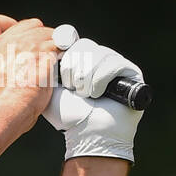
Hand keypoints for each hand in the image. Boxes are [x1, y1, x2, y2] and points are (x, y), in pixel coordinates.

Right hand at [0, 12, 59, 117]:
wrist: (9, 109)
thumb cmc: (1, 101)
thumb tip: (12, 63)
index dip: (6, 23)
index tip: (15, 34)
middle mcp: (7, 41)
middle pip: (30, 23)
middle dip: (38, 36)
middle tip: (39, 56)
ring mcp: (27, 44)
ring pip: (49, 32)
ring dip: (53, 46)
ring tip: (49, 65)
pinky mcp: (46, 50)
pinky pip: (62, 43)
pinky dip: (64, 53)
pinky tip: (58, 66)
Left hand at [43, 24, 143, 161]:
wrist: (88, 133)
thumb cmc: (68, 115)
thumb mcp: (49, 89)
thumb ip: (44, 68)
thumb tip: (44, 45)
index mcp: (80, 61)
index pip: (73, 42)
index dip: (66, 54)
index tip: (61, 72)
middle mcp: (99, 59)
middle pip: (84, 46)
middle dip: (72, 71)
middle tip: (74, 90)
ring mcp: (116, 64)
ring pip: (97, 55)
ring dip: (86, 81)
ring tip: (87, 96)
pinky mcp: (131, 71)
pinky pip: (113, 63)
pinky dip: (100, 82)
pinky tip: (100, 96)